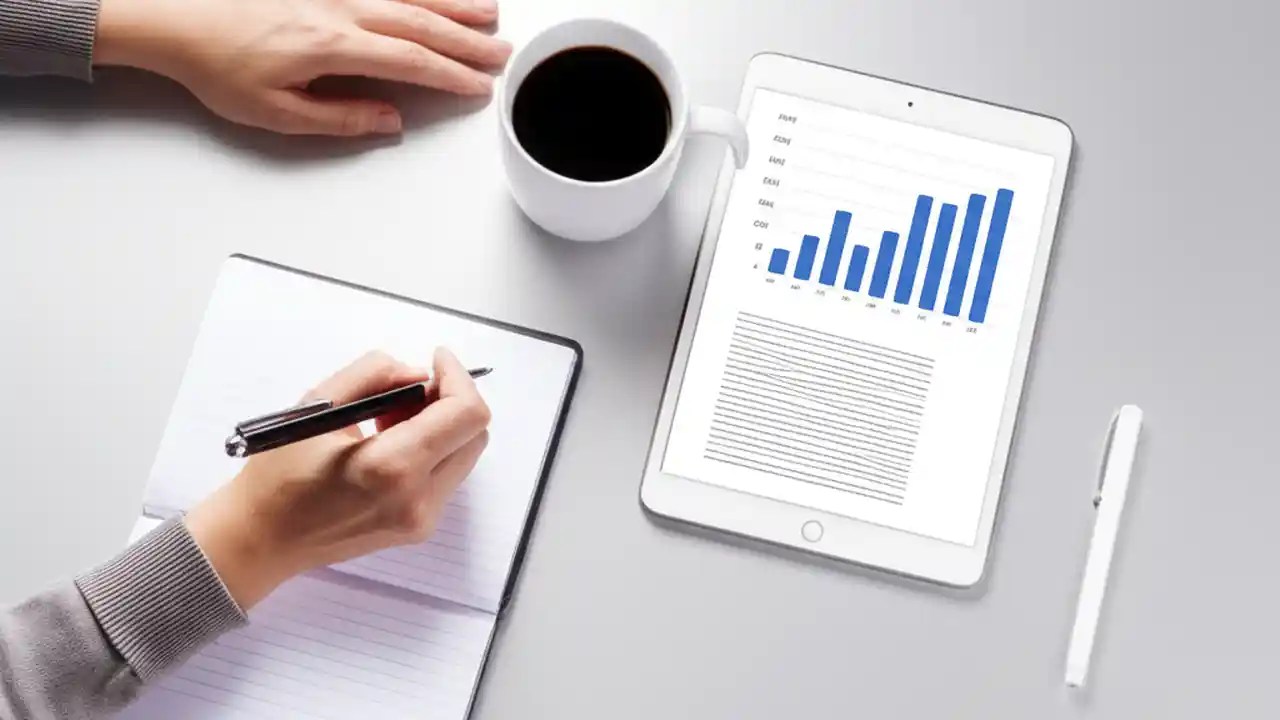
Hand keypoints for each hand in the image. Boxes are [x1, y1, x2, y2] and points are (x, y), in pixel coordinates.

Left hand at [94, 0, 511, 135]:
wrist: (174, 18)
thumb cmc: (217, 64)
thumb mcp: (277, 113)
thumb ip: (340, 118)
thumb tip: (389, 121)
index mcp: (332, 45)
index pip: (409, 61)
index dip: (451, 76)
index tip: (479, 87)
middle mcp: (339, 9)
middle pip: (420, 24)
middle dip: (466, 41)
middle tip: (502, 55)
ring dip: (453, 5)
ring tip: (488, 14)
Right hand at [185, 348, 490, 608]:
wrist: (263, 538)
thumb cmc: (279, 473)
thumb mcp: (318, 403)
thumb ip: (374, 373)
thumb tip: (418, 372)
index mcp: (392, 467)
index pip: (466, 414)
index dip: (458, 377)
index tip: (437, 360)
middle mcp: (417, 499)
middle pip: (474, 434)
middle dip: (449, 400)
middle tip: (405, 390)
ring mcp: (422, 520)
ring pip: (463, 455)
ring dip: (440, 425)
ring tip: (388, 417)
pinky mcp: (418, 528)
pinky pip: (446, 476)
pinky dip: (430, 449)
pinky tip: (387, 443)